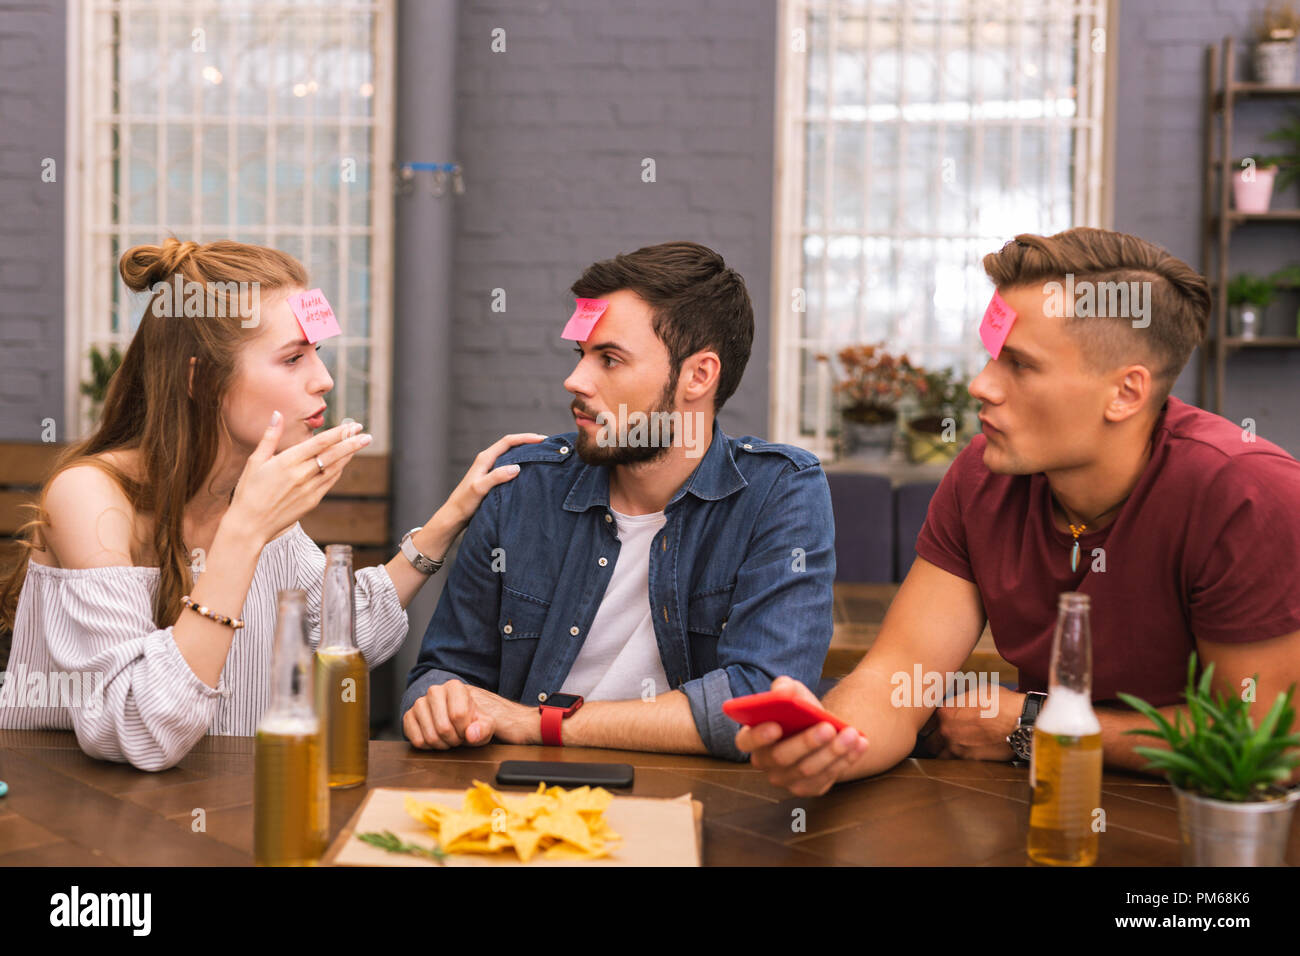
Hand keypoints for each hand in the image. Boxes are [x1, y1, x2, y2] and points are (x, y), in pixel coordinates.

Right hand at [227, 413, 370, 546]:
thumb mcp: (255, 461)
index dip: (339, 433)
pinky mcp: (312, 501)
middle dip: (352, 444)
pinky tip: (343, 463)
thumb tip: (277, 414)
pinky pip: (329, 482)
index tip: (353, 426)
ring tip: (359, 445)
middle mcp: (301, 474)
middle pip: (333, 455)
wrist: (250, 524)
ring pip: (334, 469)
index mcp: (287, 461)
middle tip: (367, 435)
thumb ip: (270, 437)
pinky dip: (338, 471)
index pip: (320, 443)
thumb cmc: (249, 491)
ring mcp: (309, 489)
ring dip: (348, 456)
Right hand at [402, 679, 536, 748]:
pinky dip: (429, 747)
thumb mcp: (486, 724)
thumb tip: (471, 734)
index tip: (468, 729)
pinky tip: (437, 740)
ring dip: (443, 745)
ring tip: (449, 738)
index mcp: (454, 687)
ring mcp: (419, 703)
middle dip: (454, 740)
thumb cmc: (472, 720)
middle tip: (459, 737)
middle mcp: (434, 691)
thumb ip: (484, 728)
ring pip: (430, 736)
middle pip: (443, 727)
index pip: (458, 715)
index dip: (465, 730)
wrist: (457, 720)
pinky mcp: (408, 717)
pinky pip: (417, 741)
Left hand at [434, 433, 548, 534]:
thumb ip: (497, 477)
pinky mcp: (493, 478)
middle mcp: (488, 460)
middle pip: (511, 445)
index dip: (526, 438)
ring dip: (526, 453)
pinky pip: (510, 466)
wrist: (454, 516)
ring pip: (512, 455)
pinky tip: (530, 471)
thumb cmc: (464, 503)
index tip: (542, 440)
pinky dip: (522, 464)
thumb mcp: (480, 489)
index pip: (508, 441)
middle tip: (547, 446)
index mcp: (485, 458)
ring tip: (542, 455)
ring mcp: (490, 469)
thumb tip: (517, 467)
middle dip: (529, 442)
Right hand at [734, 676, 867, 796]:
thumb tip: (783, 691)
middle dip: (806, 742)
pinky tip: (860, 744)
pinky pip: (826, 778)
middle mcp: (765, 763)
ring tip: (852, 733)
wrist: (820, 729)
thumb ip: (784, 687)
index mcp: (751, 738)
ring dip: (832, 752)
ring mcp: (786, 780)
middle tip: (828, 727)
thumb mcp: (792, 692)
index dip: (758, 736)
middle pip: (782, 758)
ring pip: (808, 770)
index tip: (776, 725)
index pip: (746, 741)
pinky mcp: (809, 788)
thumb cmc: (800, 710)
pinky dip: (845, 761)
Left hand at [920, 688, 1021, 759]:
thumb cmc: (1001, 703)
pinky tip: (962, 752)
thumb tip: (954, 696)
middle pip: (927, 739)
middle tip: (938, 735)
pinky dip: (955, 758)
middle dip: (932, 737)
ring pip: (937, 753)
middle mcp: (946, 730)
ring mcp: (956, 747)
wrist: (1020, 721)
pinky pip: (953, 762)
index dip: (928, 721)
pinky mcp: (969, 760)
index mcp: (945, 711)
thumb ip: (959, 698)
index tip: (931, 722)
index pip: (925, 720)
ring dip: (941, 750)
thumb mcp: (976, 691)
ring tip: (949, 746)